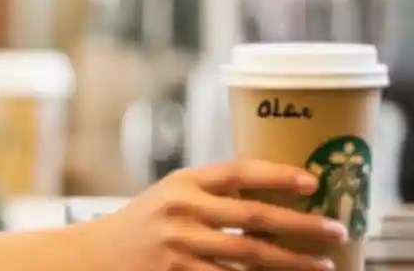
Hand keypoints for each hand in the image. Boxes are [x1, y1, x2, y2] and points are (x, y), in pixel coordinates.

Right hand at [78, 160, 347, 269]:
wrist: (97, 254)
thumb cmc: (145, 224)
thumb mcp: (171, 196)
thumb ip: (211, 195)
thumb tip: (277, 196)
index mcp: (182, 182)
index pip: (237, 171)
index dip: (277, 175)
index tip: (313, 181)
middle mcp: (181, 210)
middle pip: (253, 217)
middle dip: (301, 224)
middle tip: (336, 229)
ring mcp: (179, 245)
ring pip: (249, 256)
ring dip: (292, 261)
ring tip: (323, 264)